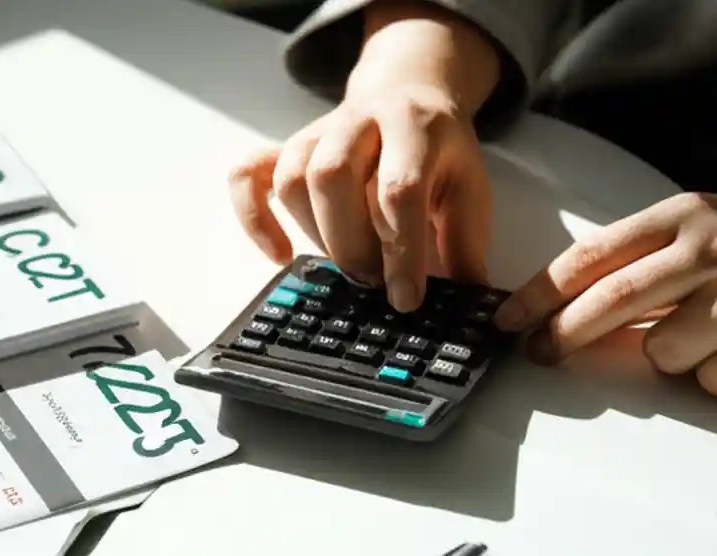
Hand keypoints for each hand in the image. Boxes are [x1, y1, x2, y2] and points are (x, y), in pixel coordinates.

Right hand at [229, 0, 499, 312]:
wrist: (408, 92)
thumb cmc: (438, 152)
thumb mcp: (467, 188)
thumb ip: (466, 242)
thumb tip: (468, 302)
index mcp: (414, 125)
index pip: (400, 188)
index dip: (401, 249)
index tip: (405, 298)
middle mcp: (359, 119)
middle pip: (332, 176)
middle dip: (350, 243)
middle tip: (371, 281)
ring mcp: (315, 131)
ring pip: (292, 178)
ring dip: (314, 233)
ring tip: (345, 264)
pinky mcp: (285, 146)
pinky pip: (247, 175)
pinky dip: (254, 218)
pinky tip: (280, 255)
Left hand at [495, 192, 716, 401]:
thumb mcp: (708, 234)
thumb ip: (647, 263)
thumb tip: (565, 309)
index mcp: (687, 215)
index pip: (591, 256)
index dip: (540, 292)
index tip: (506, 319)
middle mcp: (714, 246)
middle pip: (609, 301)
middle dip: (564, 334)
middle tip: (540, 353)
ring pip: (663, 350)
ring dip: (674, 356)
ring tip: (715, 334)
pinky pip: (714, 378)